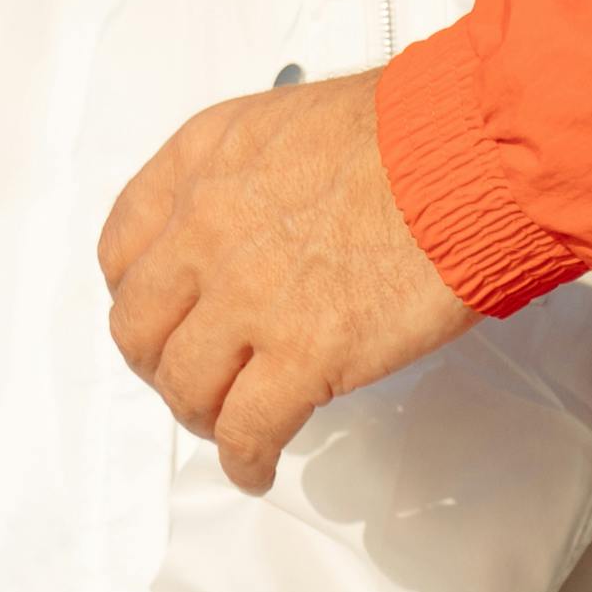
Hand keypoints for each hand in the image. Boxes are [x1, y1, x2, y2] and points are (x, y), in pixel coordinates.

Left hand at [100, 72, 475, 491]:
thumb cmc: (412, 132)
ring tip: (229, 425)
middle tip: (192, 379)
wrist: (469, 155)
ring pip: (183, 387)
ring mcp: (248, 298)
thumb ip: (252, 178)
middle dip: (160, 365)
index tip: (161, 317)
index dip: (137, 296)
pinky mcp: (300, 355)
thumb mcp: (296, 125)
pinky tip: (257, 467)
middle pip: (139, 327)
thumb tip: (259, 228)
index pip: (122, 249)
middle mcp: (207, 228)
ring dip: (201, 416)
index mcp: (202, 163)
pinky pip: (245, 431)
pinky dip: (245, 460)